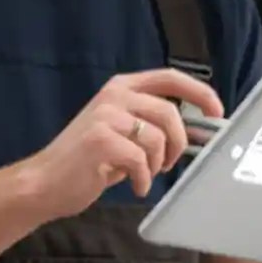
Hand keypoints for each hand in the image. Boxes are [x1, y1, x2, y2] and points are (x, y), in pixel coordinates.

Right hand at [17, 68, 223, 221]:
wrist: (44, 182)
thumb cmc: (87, 160)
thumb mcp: (120, 131)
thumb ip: (149, 122)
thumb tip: (194, 129)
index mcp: (121, 87)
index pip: (169, 77)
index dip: (199, 92)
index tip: (217, 112)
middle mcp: (113, 95)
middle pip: (170, 113)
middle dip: (178, 143)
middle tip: (168, 163)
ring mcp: (104, 115)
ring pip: (157, 138)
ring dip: (158, 164)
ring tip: (144, 174)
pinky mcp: (99, 140)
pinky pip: (141, 161)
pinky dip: (143, 179)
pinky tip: (133, 185)